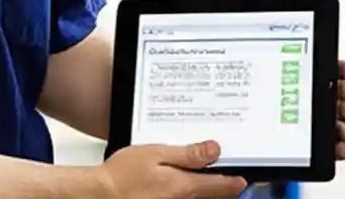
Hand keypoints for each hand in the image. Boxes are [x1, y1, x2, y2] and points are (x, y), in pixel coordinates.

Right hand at [98, 140, 247, 198]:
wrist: (100, 195)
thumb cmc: (122, 175)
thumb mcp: (156, 154)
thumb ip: (188, 154)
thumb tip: (214, 150)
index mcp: (185, 187)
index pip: (222, 186)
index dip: (236, 180)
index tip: (244, 175)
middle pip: (215, 197)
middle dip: (224, 187)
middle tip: (230, 176)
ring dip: (207, 190)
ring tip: (207, 177)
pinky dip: (189, 193)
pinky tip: (182, 184)